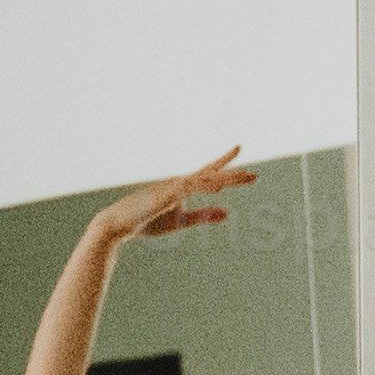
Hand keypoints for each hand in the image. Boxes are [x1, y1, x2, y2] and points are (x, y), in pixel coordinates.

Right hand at [95, 148, 252, 246]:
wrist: (119, 225)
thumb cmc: (147, 222)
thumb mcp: (182, 221)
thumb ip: (204, 216)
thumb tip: (228, 212)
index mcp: (184, 187)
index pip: (209, 172)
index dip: (225, 162)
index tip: (239, 149)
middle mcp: (181, 182)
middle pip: (212, 175)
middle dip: (233, 175)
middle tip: (255, 175)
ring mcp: (174, 187)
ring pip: (206, 180)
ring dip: (227, 180)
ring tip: (246, 179)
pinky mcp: (167, 194)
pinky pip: (190, 189)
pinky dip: (206, 187)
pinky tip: (220, 189)